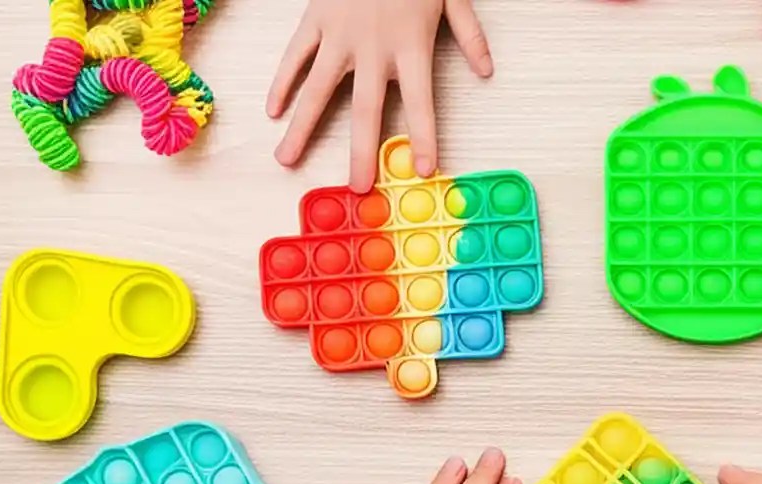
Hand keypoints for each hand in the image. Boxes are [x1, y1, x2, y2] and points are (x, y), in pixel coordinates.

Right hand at [268, 0, 493, 191]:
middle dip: (362, 151)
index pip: (420, 102)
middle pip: (367, 109)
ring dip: (302, 128)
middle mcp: (373, 47)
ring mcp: (339, 34)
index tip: (422, 169)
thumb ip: (469, 34)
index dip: (422, 137)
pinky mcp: (314, 18)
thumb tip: (487, 71)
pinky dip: (282, 82)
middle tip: (357, 187)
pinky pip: (294, 55)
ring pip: (318, 90)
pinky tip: (274, 112)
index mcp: (411, 45)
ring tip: (286, 160)